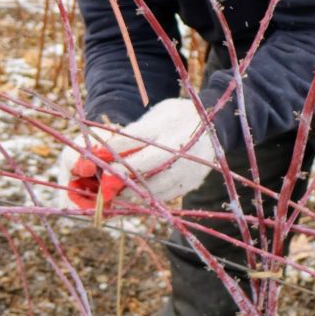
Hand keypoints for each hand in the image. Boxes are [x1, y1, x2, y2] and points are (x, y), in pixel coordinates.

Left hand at [58, 99, 214, 209]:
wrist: (214, 124)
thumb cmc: (177, 117)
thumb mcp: (155, 117)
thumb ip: (132, 136)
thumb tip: (102, 151)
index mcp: (177, 133)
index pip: (143, 150)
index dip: (120, 160)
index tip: (100, 165)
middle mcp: (187, 155)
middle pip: (150, 175)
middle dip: (124, 181)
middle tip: (103, 185)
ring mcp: (192, 172)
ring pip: (157, 190)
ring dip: (133, 195)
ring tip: (114, 194)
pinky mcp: (192, 184)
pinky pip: (166, 196)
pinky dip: (147, 198)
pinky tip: (132, 197)